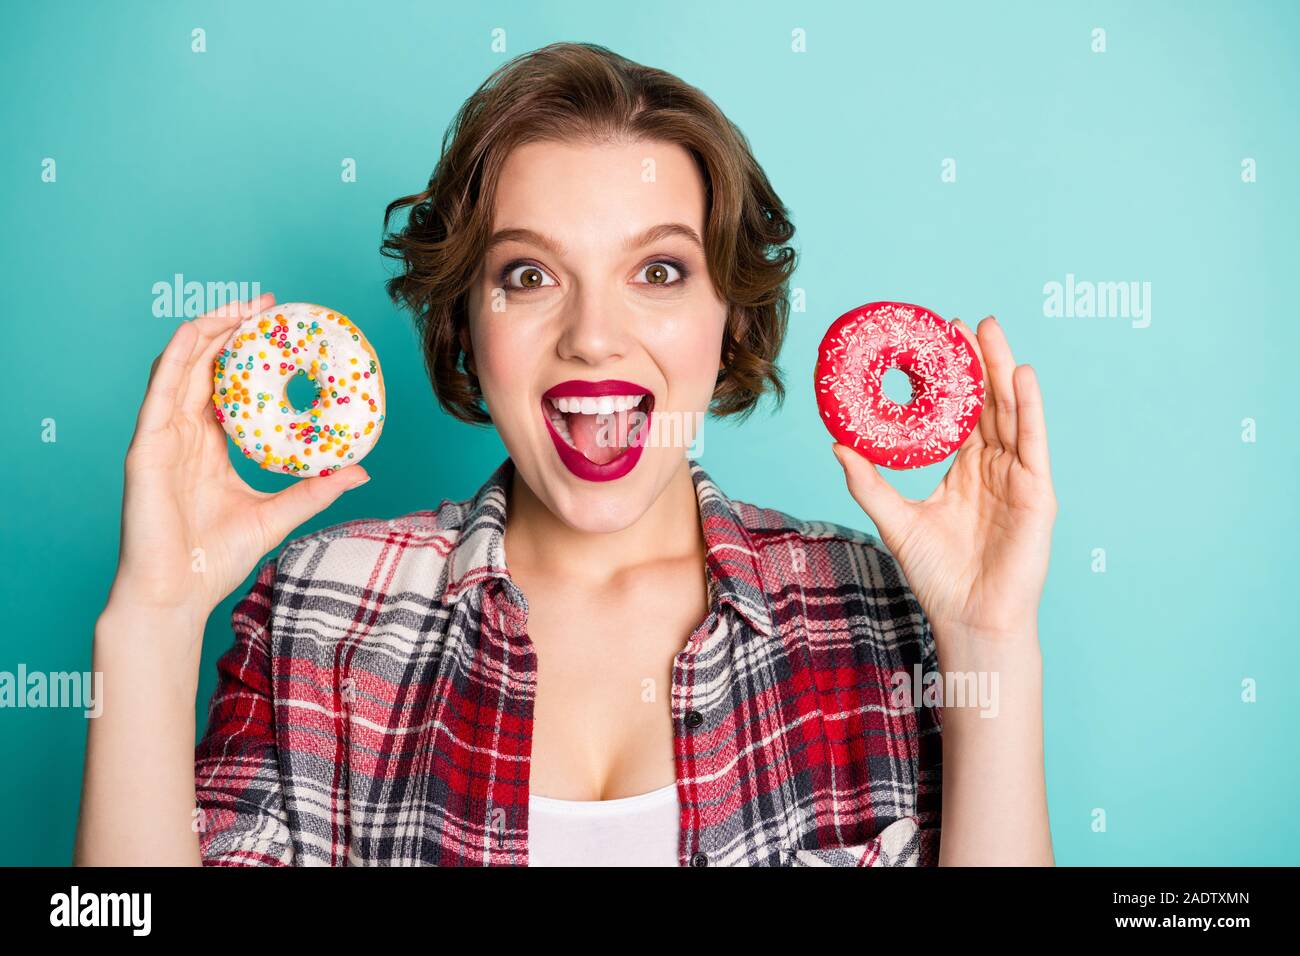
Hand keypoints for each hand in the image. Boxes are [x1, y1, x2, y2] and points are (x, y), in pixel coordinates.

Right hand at [107, 293, 369, 629]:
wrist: (178, 594)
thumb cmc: (217, 560)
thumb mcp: (280, 514)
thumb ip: (316, 489)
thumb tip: (361, 471)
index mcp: (210, 447)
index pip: (227, 385)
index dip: (249, 353)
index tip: (281, 327)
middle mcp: (184, 435)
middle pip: (204, 366)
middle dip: (231, 328)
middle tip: (266, 304)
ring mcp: (162, 438)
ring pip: (180, 367)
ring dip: (207, 331)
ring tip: (238, 306)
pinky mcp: (145, 447)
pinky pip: (160, 390)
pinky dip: (178, 356)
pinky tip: (199, 331)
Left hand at [833, 316, 1056, 643]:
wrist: (969, 617)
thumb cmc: (937, 576)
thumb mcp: (895, 520)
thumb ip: (869, 482)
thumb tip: (837, 445)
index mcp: (964, 470)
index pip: (959, 413)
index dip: (949, 379)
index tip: (933, 341)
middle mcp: (993, 467)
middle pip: (986, 403)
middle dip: (976, 362)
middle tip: (960, 322)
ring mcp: (1018, 477)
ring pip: (1010, 413)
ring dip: (1001, 370)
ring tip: (989, 331)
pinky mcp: (1038, 492)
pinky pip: (1034, 441)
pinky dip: (1030, 407)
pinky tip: (1021, 374)